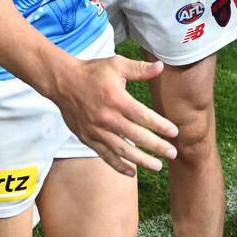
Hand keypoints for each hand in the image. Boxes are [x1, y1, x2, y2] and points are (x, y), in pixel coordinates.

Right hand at [49, 53, 178, 175]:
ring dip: (140, 160)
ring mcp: (96, 130)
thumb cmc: (92, 72)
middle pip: (136, 136)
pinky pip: (105, 155)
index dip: (160, 125)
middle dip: (156, 146)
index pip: (143, 116)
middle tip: (172, 153)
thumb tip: (160, 67)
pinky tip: (131, 172)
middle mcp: (107, 118)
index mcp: (116, 99)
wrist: (62, 82)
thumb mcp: (116, 64)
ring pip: (122, 150)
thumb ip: (139, 69)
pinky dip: (118, 165)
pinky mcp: (87, 138)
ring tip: (157, 166)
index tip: (174, 133)